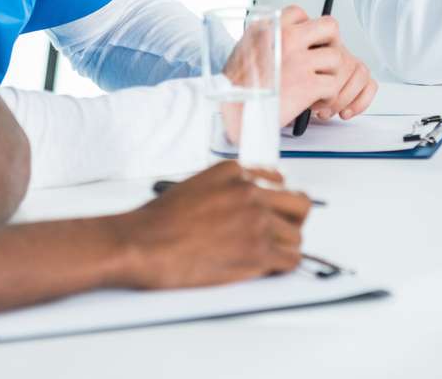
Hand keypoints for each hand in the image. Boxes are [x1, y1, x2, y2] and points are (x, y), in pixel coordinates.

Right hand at [112, 161, 310, 288]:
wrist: (142, 243)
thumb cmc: (158, 221)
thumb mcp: (196, 184)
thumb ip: (227, 186)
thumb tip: (247, 199)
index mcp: (236, 173)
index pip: (279, 180)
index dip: (276, 200)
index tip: (272, 211)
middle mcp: (251, 192)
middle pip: (299, 204)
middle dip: (292, 219)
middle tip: (280, 232)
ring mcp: (257, 221)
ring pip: (296, 235)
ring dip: (284, 246)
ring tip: (265, 254)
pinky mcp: (257, 251)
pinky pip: (291, 259)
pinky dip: (283, 265)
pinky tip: (268, 267)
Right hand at [222, 6, 376, 135]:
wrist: (232, 114)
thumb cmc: (236, 87)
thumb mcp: (245, 50)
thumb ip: (267, 40)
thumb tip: (287, 42)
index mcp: (269, 28)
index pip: (300, 13)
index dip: (307, 29)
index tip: (305, 44)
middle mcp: (286, 38)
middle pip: (329, 27)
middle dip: (332, 43)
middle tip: (324, 60)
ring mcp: (299, 60)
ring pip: (336, 57)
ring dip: (331, 74)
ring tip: (318, 87)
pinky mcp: (308, 84)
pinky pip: (333, 84)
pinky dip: (328, 96)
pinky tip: (315, 102)